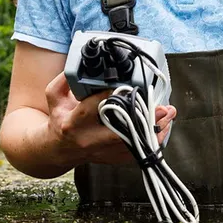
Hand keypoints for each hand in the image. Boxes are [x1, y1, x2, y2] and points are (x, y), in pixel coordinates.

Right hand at [43, 72, 175, 167]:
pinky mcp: (113, 160)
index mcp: (74, 123)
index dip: (115, 97)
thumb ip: (65, 79)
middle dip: (143, 120)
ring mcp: (103, 153)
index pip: (97, 109)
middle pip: (121, 132)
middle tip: (163, 107)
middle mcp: (90, 140)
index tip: (130, 87)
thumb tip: (81, 63)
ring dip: (154, 130)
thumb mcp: (54, 96)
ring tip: (168, 114)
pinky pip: (138, 153)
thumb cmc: (60, 119)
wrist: (59, 150)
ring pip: (134, 144)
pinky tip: (163, 127)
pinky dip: (152, 140)